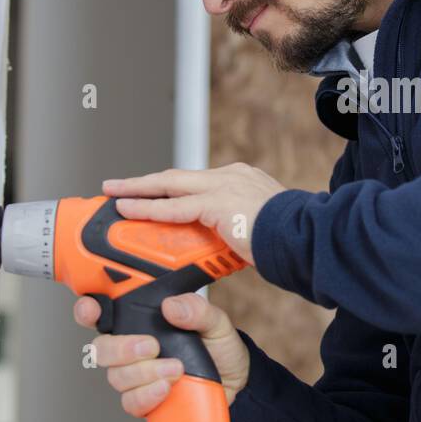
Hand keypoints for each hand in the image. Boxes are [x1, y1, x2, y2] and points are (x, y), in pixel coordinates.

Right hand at [74, 291, 250, 414]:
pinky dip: (148, 395)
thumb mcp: (215, 322)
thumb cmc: (219, 349)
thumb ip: (197, 309)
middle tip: (151, 347)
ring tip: (176, 368)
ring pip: (116, 376)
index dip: (88, 311)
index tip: (91, 309)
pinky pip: (131, 402)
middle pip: (101, 349)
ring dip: (145, 373)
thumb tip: (172, 306)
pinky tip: (166, 388)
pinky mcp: (145, 401)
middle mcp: (133, 349)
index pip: (104, 313)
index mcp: (144, 322)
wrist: (236, 383)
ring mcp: (137, 377)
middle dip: (122, 348)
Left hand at [102, 163, 286, 264]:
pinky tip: (129, 210)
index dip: (170, 187)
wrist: (307, 239)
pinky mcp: (218, 204)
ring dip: (138, 191)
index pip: (196, 182)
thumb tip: (224, 245)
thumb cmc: (291, 240)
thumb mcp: (259, 228)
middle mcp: (231, 176)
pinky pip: (175, 207)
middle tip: (117, 185)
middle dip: (144, 182)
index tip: (152, 191)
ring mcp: (224, 187)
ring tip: (113, 196)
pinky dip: (149, 208)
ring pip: (169, 186)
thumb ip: (236, 230)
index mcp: (242, 180)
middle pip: (177, 177)